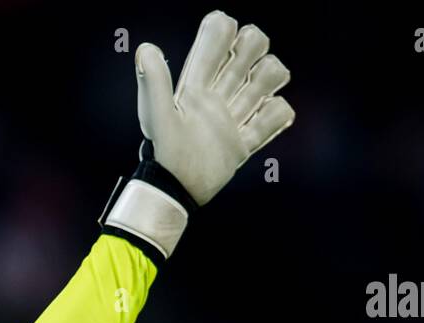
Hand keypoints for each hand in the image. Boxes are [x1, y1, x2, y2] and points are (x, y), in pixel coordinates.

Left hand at [136, 10, 294, 204]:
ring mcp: (233, 118)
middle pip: (250, 49)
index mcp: (197, 84)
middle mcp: (217, 95)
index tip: (225, 34)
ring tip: (257, 97)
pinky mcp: (243, 143)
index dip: (226, 28)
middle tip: (245, 66)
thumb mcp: (157, 115)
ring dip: (271, 78)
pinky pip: (274, 119)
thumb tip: (145, 48)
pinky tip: (262, 122)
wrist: (176, 192)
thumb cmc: (164, 153)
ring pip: (267, 79)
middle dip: (254, 45)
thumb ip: (154, 83)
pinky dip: (277, 115)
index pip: (218, 38)